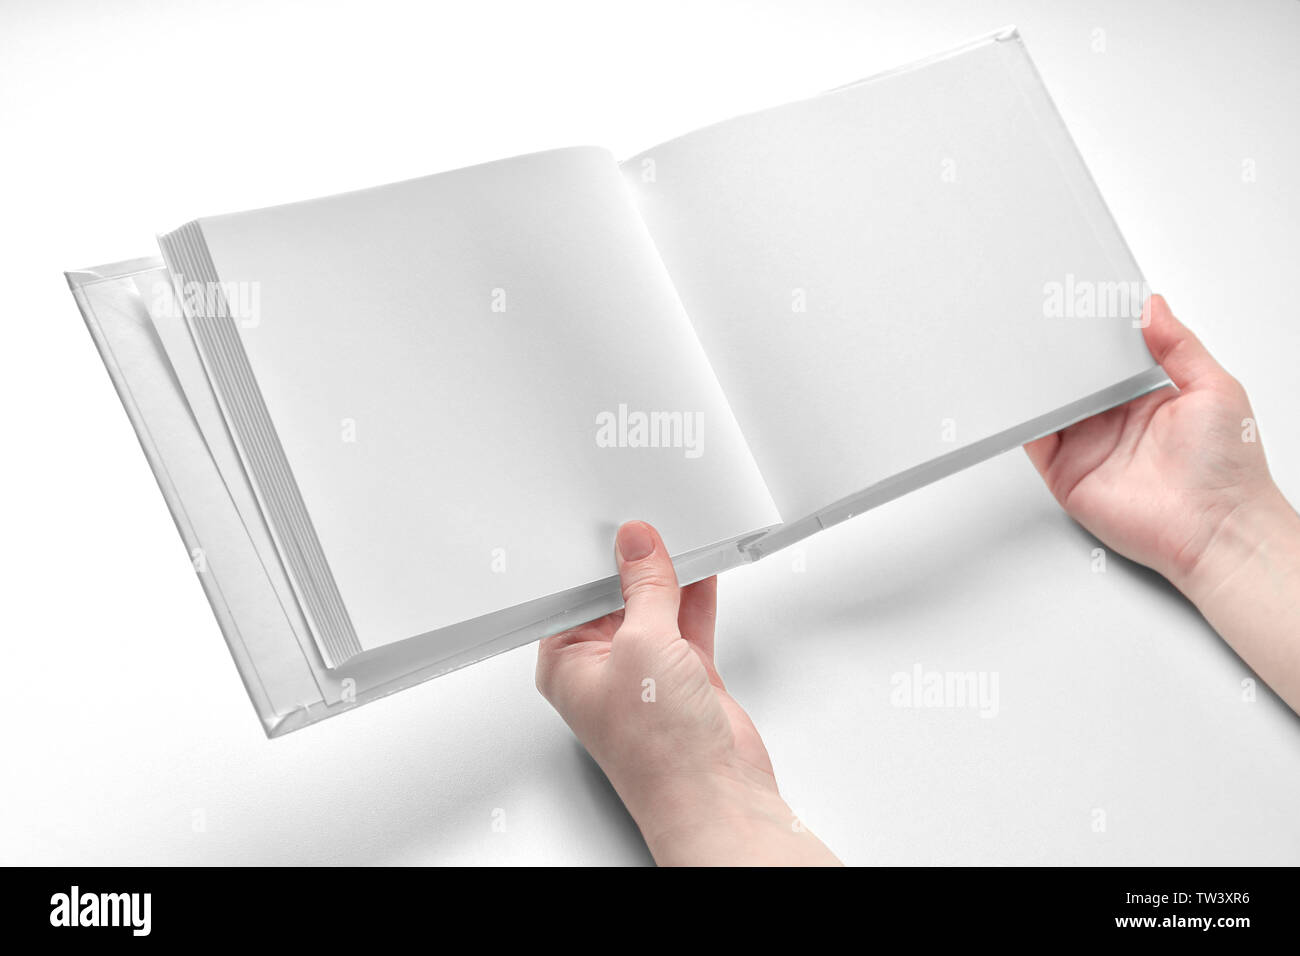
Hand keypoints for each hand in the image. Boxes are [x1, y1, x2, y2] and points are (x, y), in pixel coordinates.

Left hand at [536, 520, 839, 864]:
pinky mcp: (685, 674)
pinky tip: (704, 566)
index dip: (591, 559)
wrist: (716, 793)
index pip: (573, 594)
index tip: (612, 524)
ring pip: (655, 605)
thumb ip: (644, 587)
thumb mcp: (642, 643)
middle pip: (615, 596)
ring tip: (682, 533)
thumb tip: (636, 545)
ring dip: (670, 576)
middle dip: (634, 563)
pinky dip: (697, 595)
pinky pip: (688, 621)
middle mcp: (602, 667)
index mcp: (566, 663)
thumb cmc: (658, 749)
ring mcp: (646, 671)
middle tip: (651, 522)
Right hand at [1027, 295, 1299, 710]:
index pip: (1109, 358)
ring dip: (1036, 383)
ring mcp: (1086, 447)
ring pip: (1049, 405)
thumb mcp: (1214, 388)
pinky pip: (1034, 440)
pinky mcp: (1065, 473)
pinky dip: (1021, 420)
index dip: (1094, 335)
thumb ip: (1179, 346)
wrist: (1215, 530)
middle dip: (1058, 353)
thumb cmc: (1228, 470)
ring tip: (1024, 351)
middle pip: (1073, 379)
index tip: (1079, 307)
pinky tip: (1020, 396)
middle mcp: (1113, 421)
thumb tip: (1153, 306)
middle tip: (1043, 321)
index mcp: (1146, 397)